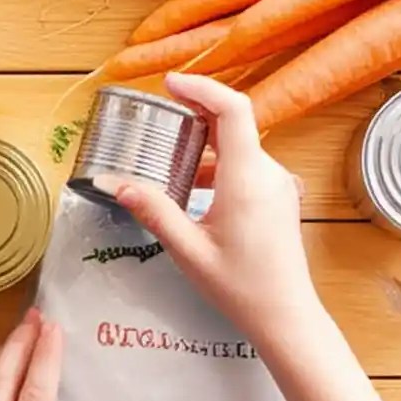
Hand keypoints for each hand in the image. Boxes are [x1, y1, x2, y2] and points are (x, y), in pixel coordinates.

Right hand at [116, 72, 318, 341]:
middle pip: (234, 124)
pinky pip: (248, 167)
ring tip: (171, 159)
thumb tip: (116, 183)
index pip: (232, 109)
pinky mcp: (279, 198)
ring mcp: (278, 185)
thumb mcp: (188, 250)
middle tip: (161, 116)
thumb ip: (153, 210)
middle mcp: (268, 173)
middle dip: (196, 115)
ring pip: (240, 147)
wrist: (285, 315)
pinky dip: (220, 166)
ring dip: (206, 146)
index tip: (171, 84)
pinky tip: (195, 189)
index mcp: (247, 178)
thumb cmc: (241, 287)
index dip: (201, 87)